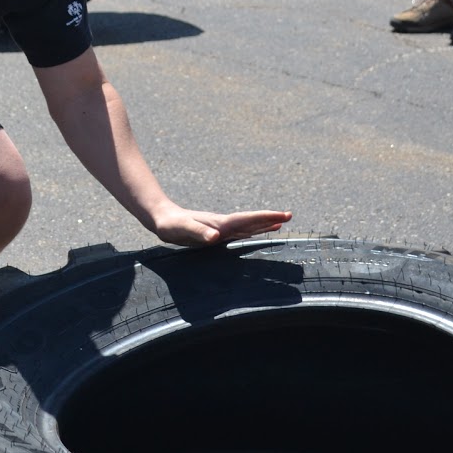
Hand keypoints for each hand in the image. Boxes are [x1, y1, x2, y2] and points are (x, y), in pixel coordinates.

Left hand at [152, 206, 291, 247]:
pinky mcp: (216, 233)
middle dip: (271, 219)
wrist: (162, 218)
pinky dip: (251, 231)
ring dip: (264, 225)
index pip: (247, 220)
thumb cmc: (170, 225)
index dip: (265, 218)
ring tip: (281, 223)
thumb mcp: (182, 229)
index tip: (283, 215)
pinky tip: (256, 232)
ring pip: (248, 226)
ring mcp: (221, 228)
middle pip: (252, 221)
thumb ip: (198, 232)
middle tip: (290, 215)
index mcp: (219, 223)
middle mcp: (224, 224)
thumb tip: (215, 237)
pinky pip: (239, 232)